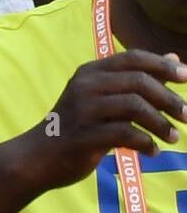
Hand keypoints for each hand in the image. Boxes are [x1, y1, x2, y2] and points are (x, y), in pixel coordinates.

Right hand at [24, 49, 186, 189]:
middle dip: (168, 98)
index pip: (132, 58)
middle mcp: (87, 84)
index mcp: (91, 71)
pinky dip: (145, 142)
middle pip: (137, 81)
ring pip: (134, 106)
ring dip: (160, 123)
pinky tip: (153, 151)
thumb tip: (175, 59)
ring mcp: (84, 109)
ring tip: (174, 137)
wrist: (40, 154)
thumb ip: (134, 79)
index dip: (162, 66)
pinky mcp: (85, 135)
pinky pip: (125, 134)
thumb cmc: (76, 124)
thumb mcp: (101, 96)